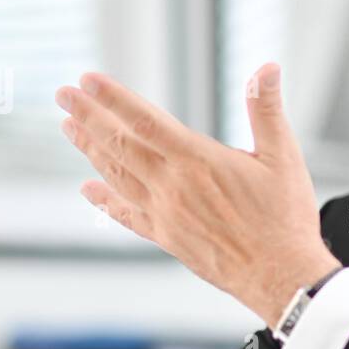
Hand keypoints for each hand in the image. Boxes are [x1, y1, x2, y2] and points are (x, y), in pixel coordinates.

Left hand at [55, 65, 339, 328]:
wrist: (281, 278)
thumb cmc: (285, 220)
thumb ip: (266, 110)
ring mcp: (166, 214)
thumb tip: (267, 69)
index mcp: (198, 161)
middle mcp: (173, 187)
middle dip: (88, 117)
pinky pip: (127, 215)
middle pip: (120, 145)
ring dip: (90, 150)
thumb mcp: (283, 157)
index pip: (145, 120)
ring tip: (70, 129)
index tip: (87, 81)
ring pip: (117, 176)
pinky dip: (105, 200)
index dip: (113, 98)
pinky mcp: (168, 238)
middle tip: (63, 96)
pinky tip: (90, 190)